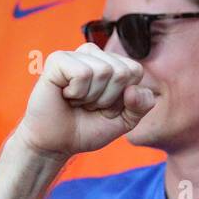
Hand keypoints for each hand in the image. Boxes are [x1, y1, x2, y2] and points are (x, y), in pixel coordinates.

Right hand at [16, 44, 153, 159]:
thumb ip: (141, 106)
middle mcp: (94, 55)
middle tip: (89, 105)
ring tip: (77, 101)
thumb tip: (133, 89)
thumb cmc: (87, 129)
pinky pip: (82, 73)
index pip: (135, 70)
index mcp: (111, 63)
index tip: (106, 106)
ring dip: (91, 97)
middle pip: (121, 71)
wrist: (57, 143)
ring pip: (103, 71)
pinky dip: (77, 93)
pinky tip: (65, 95)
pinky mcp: (57, 60)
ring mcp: (75, 55)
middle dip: (108, 98)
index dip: (125, 98)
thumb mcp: (124, 121)